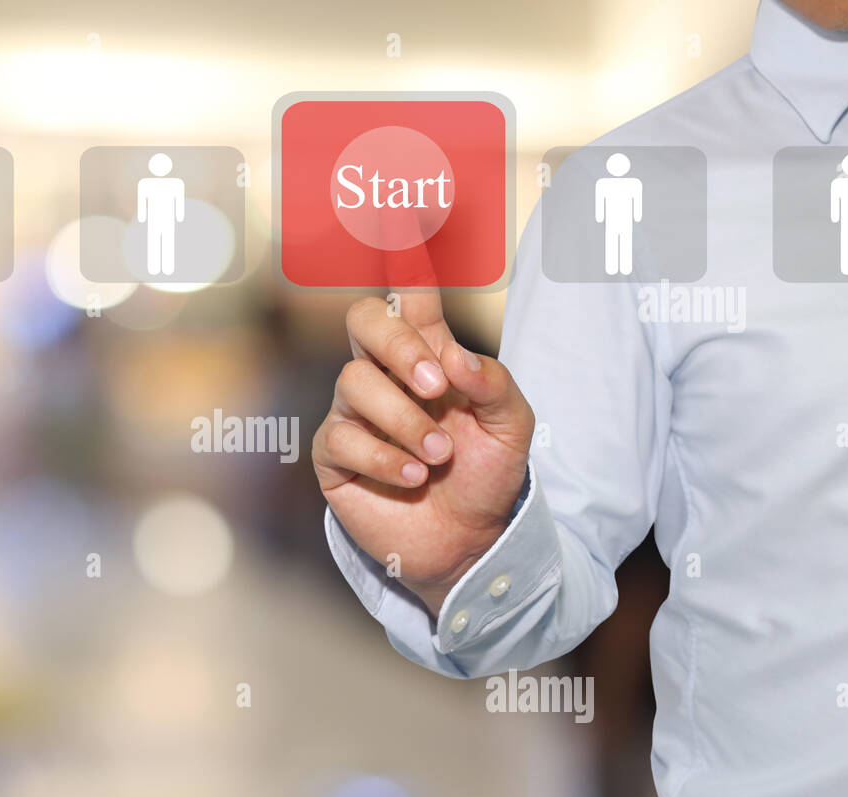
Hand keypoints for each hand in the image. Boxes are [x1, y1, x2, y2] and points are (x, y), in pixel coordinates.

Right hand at [312, 246, 534, 616]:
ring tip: (437, 459)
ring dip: (405, 423)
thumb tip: (450, 358)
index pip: (413, 292)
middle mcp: (387, 374)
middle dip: (396, 346)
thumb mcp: (512, 427)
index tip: (399, 203)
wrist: (467, 543)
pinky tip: (413, 478)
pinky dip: (384, 458)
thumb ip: (492, 383)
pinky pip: (342, 436)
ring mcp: (355, 413)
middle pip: (365, 321)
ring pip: (356, 386)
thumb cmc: (488, 476)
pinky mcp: (334, 454)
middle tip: (436, 388)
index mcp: (431, 354)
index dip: (403, 249)